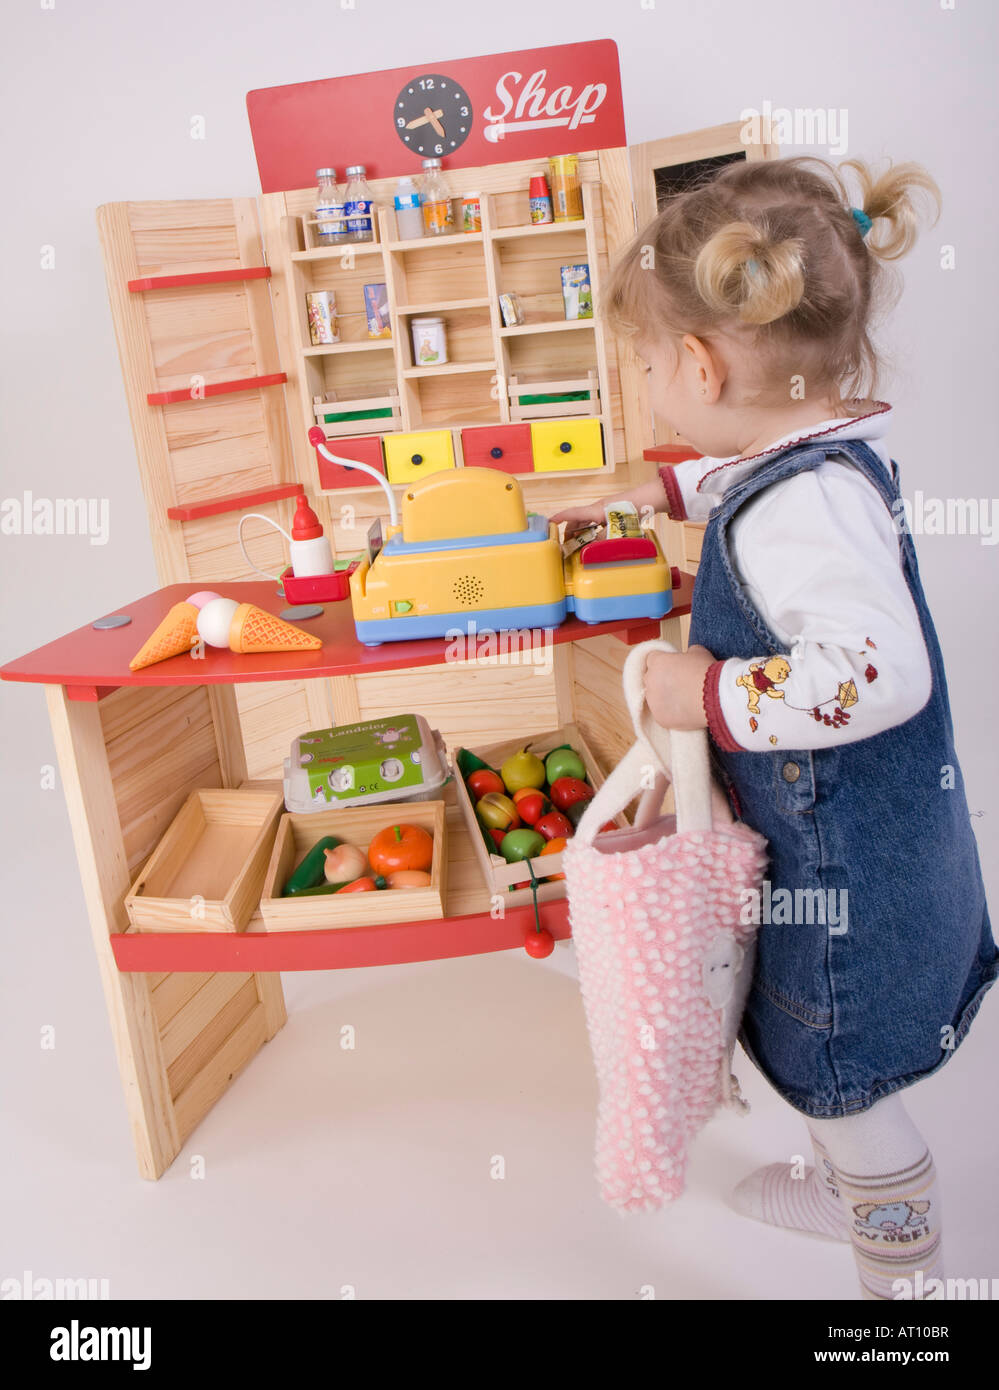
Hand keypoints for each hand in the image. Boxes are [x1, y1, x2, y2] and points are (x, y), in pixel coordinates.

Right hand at [550, 480, 669, 536]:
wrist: (650, 498)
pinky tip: (597, 535)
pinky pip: (597, 519)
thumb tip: (592, 545)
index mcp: (595, 510)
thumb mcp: (616, 529)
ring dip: (582, 530)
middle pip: (578, 518)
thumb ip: (602, 538)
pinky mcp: (613, 510)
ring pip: (588, 519)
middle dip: (570, 530)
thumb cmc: (633, 511)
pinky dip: (592, 528)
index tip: (548, 523)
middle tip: (567, 544)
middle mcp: (598, 507)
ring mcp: (605, 508)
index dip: (558, 519)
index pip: (571, 514)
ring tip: (581, 543)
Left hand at [644, 646, 715, 730]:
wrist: (716, 696)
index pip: (653, 660)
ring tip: (684, 700)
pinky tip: (685, 711)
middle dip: (662, 681)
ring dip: (665, 698)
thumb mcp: (698, 652)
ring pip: (654, 698)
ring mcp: (653, 701)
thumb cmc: (707, 671)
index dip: (665, 664)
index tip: (674, 668)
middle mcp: (650, 680)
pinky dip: (670, 713)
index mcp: (657, 662)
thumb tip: (687, 658)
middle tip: (680, 685)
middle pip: (651, 679)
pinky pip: (661, 714)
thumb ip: (686, 654)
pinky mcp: (659, 717)